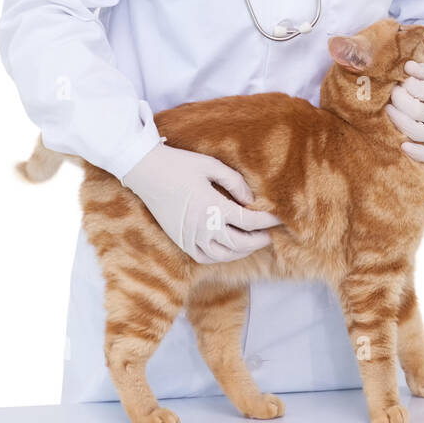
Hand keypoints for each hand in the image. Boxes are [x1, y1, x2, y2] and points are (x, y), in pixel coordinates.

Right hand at [121, 142, 280, 263]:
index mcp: (213, 207)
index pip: (249, 221)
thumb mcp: (211, 166)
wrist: (146, 171)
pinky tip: (226, 249)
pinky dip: (219, 257)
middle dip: (258, 240)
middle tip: (268, 234)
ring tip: (251, 243)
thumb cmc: (179, 164)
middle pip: (240, 244)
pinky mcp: (180, 239)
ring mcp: (190, 237)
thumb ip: (235, 182)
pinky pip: (203, 257)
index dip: (267, 221)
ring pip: (223, 256)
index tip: (277, 217)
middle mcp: (203, 227)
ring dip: (241, 252)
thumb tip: (250, 199)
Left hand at [385, 62, 423, 162]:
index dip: (409, 85)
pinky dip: (416, 153)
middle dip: (400, 101)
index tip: (403, 79)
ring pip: (421, 133)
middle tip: (393, 92)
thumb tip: (408, 66)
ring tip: (389, 110)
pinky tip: (403, 145)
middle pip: (419, 113)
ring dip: (401, 122)